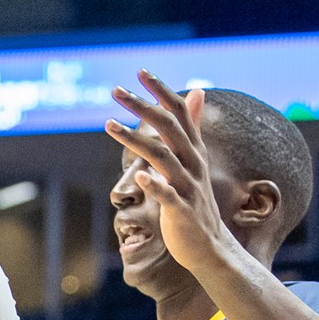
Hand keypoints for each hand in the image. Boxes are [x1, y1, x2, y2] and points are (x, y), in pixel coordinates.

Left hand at [105, 70, 236, 275]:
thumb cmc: (194, 203)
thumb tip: (196, 92)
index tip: (141, 72)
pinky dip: (154, 185)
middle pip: (169, 127)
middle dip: (141, 106)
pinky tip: (137, 176)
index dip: (162, 91)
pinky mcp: (182, 211)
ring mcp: (188, 187)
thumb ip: (191, 129)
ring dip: (135, 138)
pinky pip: (168, 195)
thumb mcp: (195, 162)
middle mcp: (193, 164)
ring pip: (162, 156)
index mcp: (194, 152)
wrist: (210, 247)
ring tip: (108, 124)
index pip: (180, 113)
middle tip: (115, 90)